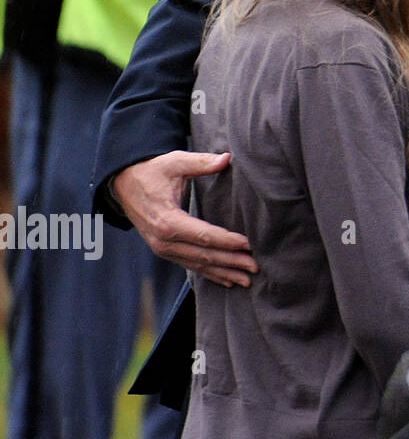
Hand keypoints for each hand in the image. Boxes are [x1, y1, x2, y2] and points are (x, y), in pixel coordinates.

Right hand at [112, 151, 258, 287]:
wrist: (123, 185)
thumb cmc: (152, 172)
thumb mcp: (175, 162)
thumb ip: (202, 162)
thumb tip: (227, 158)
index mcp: (168, 220)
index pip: (204, 235)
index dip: (228, 241)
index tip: (249, 244)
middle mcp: (164, 241)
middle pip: (204, 255)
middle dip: (231, 262)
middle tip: (256, 267)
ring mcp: (163, 249)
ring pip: (198, 264)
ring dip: (224, 273)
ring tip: (247, 280)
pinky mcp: (165, 251)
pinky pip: (190, 265)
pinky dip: (210, 274)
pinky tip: (227, 280)